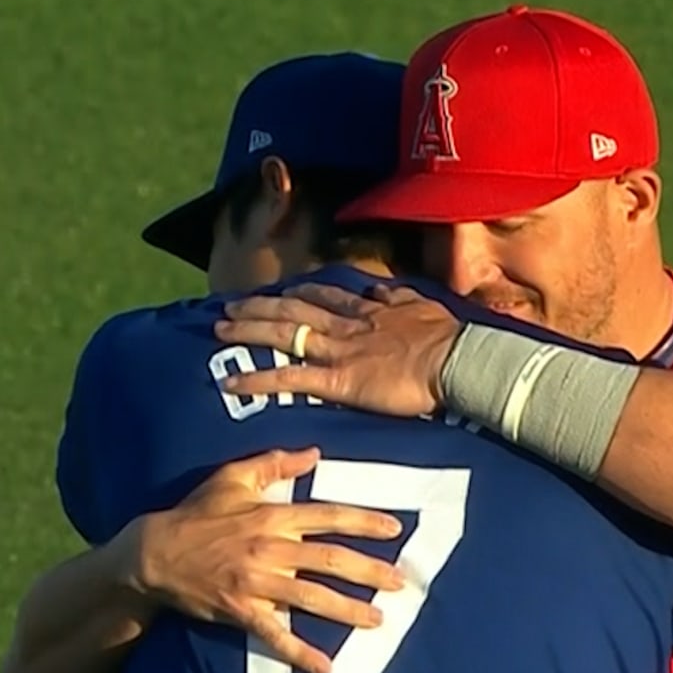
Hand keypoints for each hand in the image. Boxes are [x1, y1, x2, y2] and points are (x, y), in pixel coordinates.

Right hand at [112, 447, 404, 672]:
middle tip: (400, 582)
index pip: (328, 516)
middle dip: (369, 571)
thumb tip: (313, 452)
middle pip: (330, 560)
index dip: (364, 522)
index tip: (394, 530)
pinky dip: (301, 653)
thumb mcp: (231, 477)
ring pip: (311, 597)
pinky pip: (276, 635)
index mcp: (272, 516)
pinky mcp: (241, 611)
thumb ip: (274, 464)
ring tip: (378, 620)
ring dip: (348, 610)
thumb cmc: (195, 513)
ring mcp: (256, 583)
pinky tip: (326, 668)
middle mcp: (270, 549)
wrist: (153, 554)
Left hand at [214, 283, 460, 417]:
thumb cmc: (447, 338)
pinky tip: (232, 383)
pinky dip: (258, 379)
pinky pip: (289, 378)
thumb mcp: (422, 306)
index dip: (297, 292)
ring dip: (247, 331)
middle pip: (293, 308)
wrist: (454, 359)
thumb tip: (380, 289)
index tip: (278, 292)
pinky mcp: (336, 381)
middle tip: (229, 305)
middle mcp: (345, 325)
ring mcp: (337, 351)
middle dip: (258, 306)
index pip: (324, 295)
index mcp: (368, 310)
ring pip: (283, 334)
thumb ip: (397, 298)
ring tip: (218, 331)